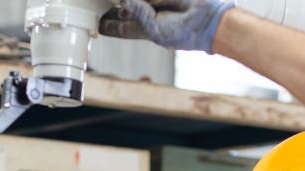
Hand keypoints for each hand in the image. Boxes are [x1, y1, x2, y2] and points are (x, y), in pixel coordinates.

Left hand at [99, 0, 232, 52]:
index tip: (96, 23)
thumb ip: (139, 15)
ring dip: (124, 1)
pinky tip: (132, 1)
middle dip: (111, 5)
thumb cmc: (185, 34)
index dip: (108, 24)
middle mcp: (147, 13)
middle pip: (123, 7)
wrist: (207, 21)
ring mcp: (155, 1)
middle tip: (96, 2)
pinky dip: (139, 0)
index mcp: (144, 29)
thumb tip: (124, 1)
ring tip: (108, 1)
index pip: (120, 27)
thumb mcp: (157, 31)